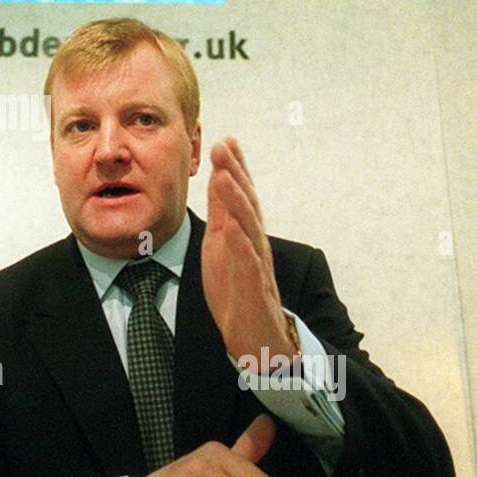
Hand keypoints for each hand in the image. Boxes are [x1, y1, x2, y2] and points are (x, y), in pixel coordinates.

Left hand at [203, 136, 295, 366]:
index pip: (242, 195)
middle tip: (223, 146)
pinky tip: (234, 229)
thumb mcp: (222, 245)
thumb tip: (220, 179)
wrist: (256, 336)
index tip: (224, 139)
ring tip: (225, 176)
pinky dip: (242, 246)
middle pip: (247, 203)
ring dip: (238, 201)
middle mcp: (255, 243)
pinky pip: (249, 265)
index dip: (234, 168)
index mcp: (245, 233)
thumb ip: (223, 214)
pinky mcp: (254, 289)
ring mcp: (256, 265)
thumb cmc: (238, 289)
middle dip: (235, 173)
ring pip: (249, 228)